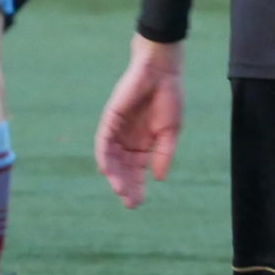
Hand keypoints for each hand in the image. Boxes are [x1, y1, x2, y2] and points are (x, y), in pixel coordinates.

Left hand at [96, 36, 184, 208]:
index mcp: (144, 145)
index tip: (137, 203)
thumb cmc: (169, 97)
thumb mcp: (171, 131)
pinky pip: (103, 142)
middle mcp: (128, 141)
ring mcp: (118, 131)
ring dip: (115, 176)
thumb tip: (158, 178)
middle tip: (129, 202)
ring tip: (120, 191)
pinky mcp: (110, 120)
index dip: (137, 187)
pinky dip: (104, 156)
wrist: (162, 71)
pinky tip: (107, 170)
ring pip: (112, 160)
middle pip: (123, 169)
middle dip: (126, 186)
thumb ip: (164, 154)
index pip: (137, 171)